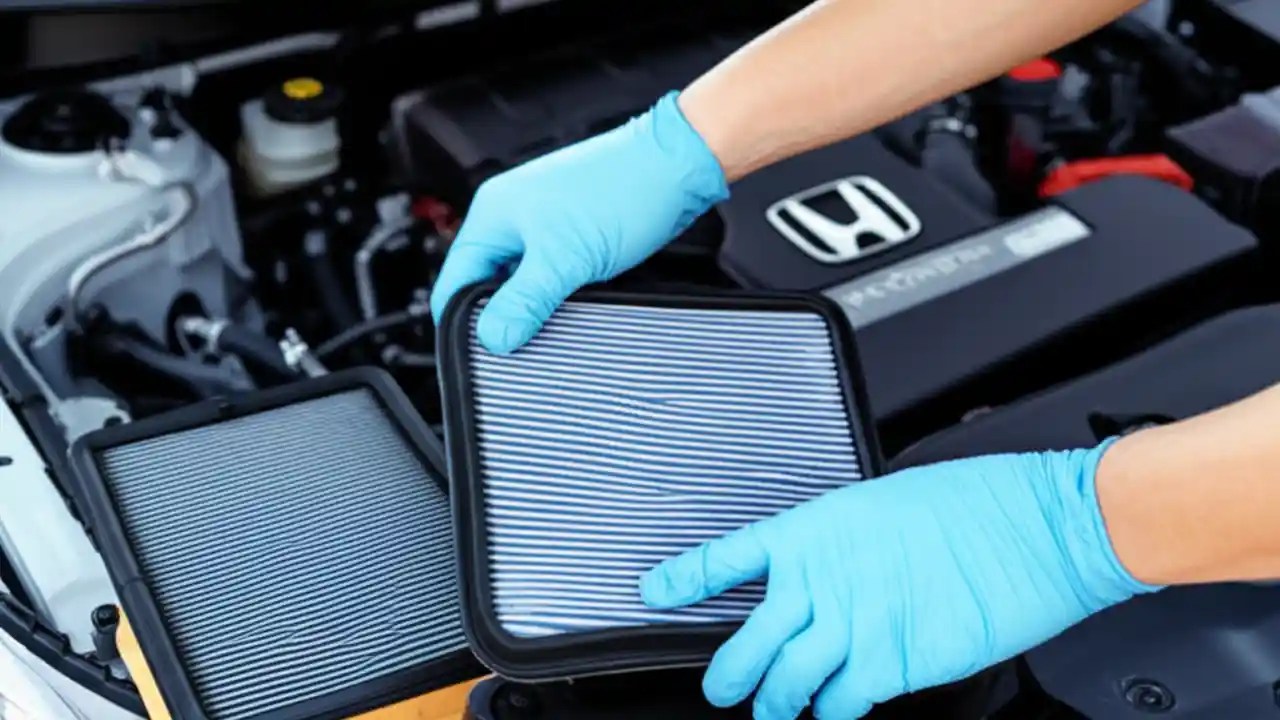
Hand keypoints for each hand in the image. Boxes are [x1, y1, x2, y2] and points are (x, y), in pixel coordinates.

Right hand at [429, 91, 728, 354]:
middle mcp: (512, 214)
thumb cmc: (622, 191)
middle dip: (500, 316)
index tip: (480, 354)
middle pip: (486, 282)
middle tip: (519, 347)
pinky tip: (573, 307)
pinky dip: (556, 293)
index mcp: (493, 213)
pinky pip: (550, 273)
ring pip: (521, 280)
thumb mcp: (564, 259)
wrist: (678, 165)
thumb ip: (524, 301)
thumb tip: (492, 338)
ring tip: (550, 327)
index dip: (461, 321)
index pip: (455, 280)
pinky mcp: (572, 231)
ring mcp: (543, 222)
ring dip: (532, 306)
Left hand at [640, 444, 1159, 719]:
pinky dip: (831, 715)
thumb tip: (828, 575)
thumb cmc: (972, 506)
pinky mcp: (888, 666)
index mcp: (813, 531)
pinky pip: (839, 706)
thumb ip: (843, 549)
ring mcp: (851, 627)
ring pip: (785, 685)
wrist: (1032, 528)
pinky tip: (834, 713)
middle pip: (747, 643)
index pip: (728, 557)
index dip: (686, 579)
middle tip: (723, 689)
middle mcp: (821, 581)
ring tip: (776, 713)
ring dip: (776, 705)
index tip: (657, 591)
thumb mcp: (884, 508)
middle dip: (729, 676)